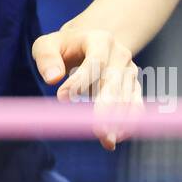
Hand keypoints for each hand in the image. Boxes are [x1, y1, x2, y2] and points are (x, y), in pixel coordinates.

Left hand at [31, 27, 144, 150]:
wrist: (86, 44)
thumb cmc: (63, 47)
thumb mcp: (47, 45)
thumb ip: (46, 58)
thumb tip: (53, 79)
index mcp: (100, 40)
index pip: (94, 62)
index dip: (80, 81)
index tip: (62, 98)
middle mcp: (120, 54)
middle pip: (114, 82)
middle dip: (106, 108)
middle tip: (98, 131)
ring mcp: (129, 71)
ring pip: (126, 97)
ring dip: (118, 121)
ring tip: (107, 141)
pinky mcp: (133, 86)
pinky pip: (135, 105)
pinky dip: (129, 122)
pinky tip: (118, 137)